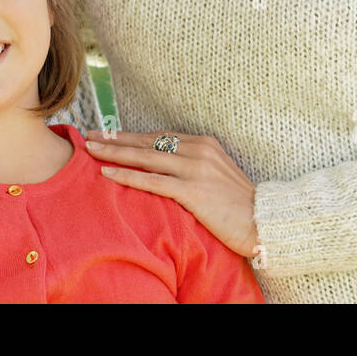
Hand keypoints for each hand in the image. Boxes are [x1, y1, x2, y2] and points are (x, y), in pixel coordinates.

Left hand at [85, 130, 259, 257]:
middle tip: (90, 135)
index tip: (109, 133)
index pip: (159, 136)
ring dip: (115, 152)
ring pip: (146, 157)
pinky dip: (128, 176)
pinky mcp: (194, 191)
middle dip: (116, 138)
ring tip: (91, 150)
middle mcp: (198, 150)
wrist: (266, 222)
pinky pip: (153, 181)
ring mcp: (196, 169)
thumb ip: (194, 166)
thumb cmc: (241, 205)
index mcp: (204, 144)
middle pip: (148, 141)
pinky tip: (108, 173)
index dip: (131, 135)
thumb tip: (167, 167)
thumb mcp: (218, 175)